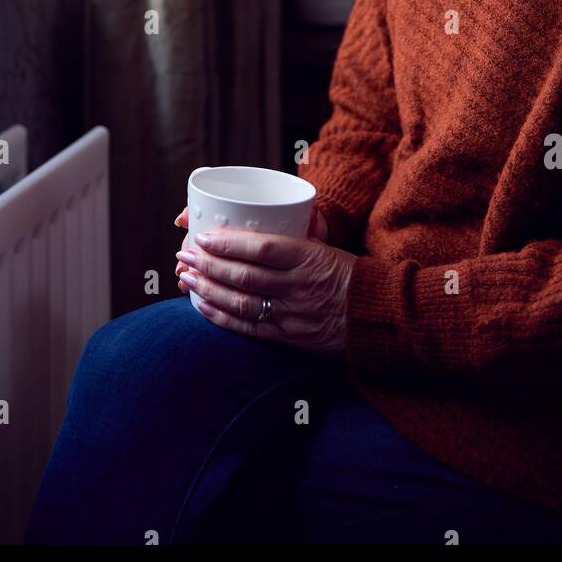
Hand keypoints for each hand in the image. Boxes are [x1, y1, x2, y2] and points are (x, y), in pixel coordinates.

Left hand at [174, 224, 355, 356]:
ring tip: (187, 277)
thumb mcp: (325, 248)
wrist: (376, 316)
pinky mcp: (289, 337)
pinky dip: (221, 317)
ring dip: (208, 289)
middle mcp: (297, 286)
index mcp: (308, 257)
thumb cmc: (349, 275)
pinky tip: (203, 306)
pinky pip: (249, 328)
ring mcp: (292, 314)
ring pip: (241, 302)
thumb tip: (256, 223)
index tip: (203, 236)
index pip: (261, 249)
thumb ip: (292, 239)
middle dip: (208, 264)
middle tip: (185, 253)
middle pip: (244, 275)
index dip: (228, 243)